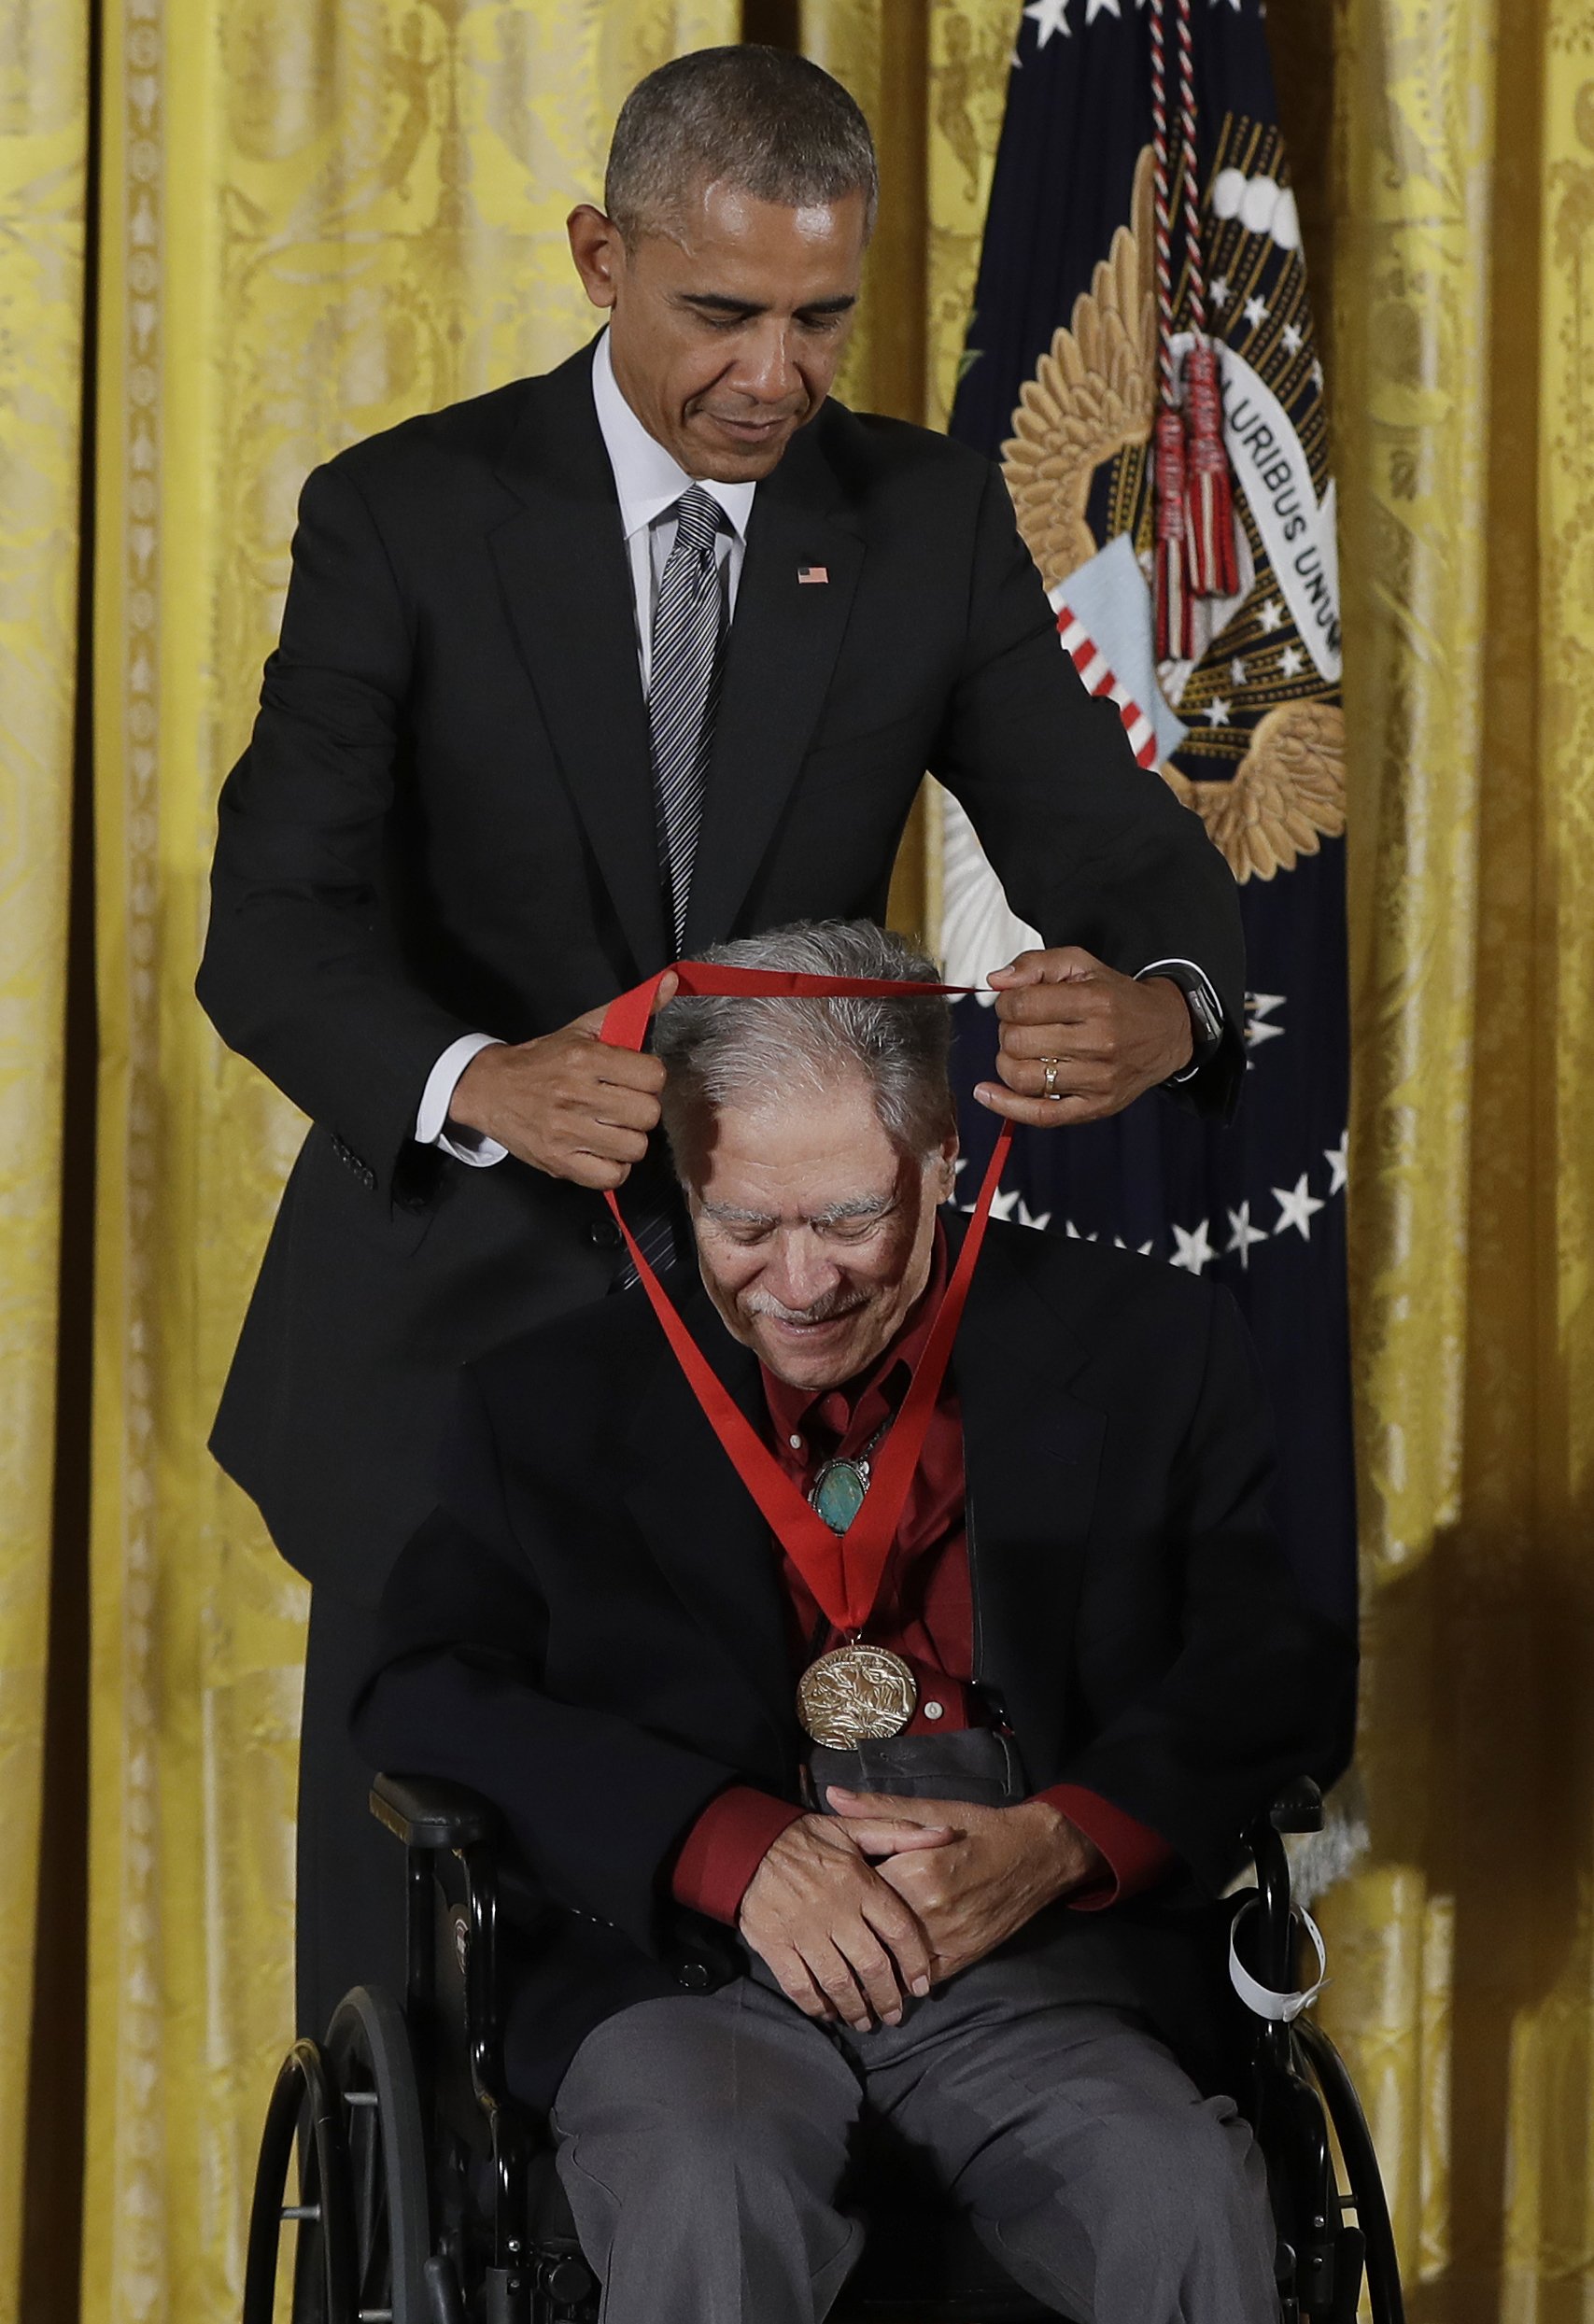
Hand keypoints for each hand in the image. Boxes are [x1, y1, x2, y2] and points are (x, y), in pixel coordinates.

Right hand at [447, 975, 677, 1187]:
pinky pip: (611, 1176)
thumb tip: (671, 982)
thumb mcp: (584, 1029)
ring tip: (612, 1128)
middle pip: (648, 1115)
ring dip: (629, 1140)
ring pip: (634, 1148)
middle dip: (641, 1110)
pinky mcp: (558, 1162)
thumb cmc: (544, 1060)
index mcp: (584, 1059)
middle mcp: (575, 1095)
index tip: (633, 1079)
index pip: (653, 1076)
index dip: (649, 1078)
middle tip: (623, 1105)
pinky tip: (603, 1151)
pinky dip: (613, 1167)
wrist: (490, 1089)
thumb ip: (631, 1010)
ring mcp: (566, 1132)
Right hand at [737, 1809, 949, 2030]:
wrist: (745, 1844)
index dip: (915, 1963)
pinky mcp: (775, 1945)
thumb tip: (947, 1833)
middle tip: (896, 2015)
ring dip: (856, 2008)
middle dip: (888, 1997)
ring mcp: (804, 1930)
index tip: (922, 1985)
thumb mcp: (854, 1828)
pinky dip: (816, 2006)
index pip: (898, 1930)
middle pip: (872, 1965)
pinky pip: (800, 1985)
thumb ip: (901, 1833)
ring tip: (866, 2021)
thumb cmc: (805, 1838)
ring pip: (838, 1982)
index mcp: (858, 1882)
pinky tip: (828, 2013)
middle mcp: (835, 1910)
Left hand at [827, 1788, 1102, 1984]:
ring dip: (871, 1964)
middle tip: (824, 1935)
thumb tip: (833, 1795)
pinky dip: (901, 1979)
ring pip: (895, 1961)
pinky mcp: (963, 1957)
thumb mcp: (932, 1810)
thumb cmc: (981, 1828)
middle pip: (873, 1929)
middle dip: (850, 1932)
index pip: (861, 1890)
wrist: (1036, 1855)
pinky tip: (882, 1978)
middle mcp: (930, 1909)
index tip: (823, 1893)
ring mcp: (948, 1938)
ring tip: (843, 1965)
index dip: (839, 1892)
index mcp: (917, 1869)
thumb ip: (879, 1810)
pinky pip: (922, 1978)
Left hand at [977, 948, 1193, 1125]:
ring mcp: (1098, 1079)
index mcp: (1095, 1001)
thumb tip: (997, 981)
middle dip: (1007, 1032)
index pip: (1022, 1006)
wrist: (1166, 1031)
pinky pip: (1041, 1115)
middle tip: (1022, 1027)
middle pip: (1017, 1042)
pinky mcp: (1095, 1106)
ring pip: (1023, 1078)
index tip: (1014, 1004)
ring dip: (1007, 1063)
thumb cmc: (1117, 997)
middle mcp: (1100, 1042)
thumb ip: (1036, 964)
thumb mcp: (1082, 964)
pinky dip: (1007, 1106)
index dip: (1006, 1003)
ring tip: (1020, 1052)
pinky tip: (986, 1093)